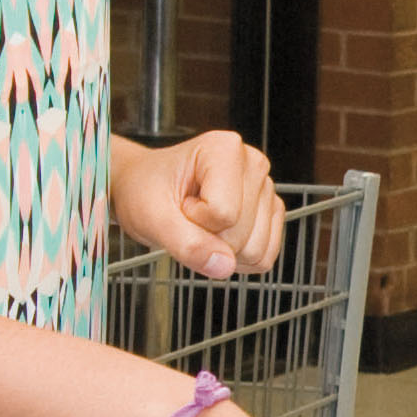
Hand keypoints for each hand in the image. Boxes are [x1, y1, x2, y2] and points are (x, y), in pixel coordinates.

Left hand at [112, 131, 283, 277]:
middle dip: (209, 238)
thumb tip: (224, 266)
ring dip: (223, 250)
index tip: (179, 204)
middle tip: (187, 215)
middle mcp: (252, 164)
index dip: (194, 221)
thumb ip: (186, 243)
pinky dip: (237, 259)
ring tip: (202, 223)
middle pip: (242, 234)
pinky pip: (264, 257)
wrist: (146, 190)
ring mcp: (265, 189)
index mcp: (224, 150)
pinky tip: (218, 236)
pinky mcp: (270, 211)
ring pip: (256, 249)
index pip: (223, 213)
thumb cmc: (146, 192)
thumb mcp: (151, 217)